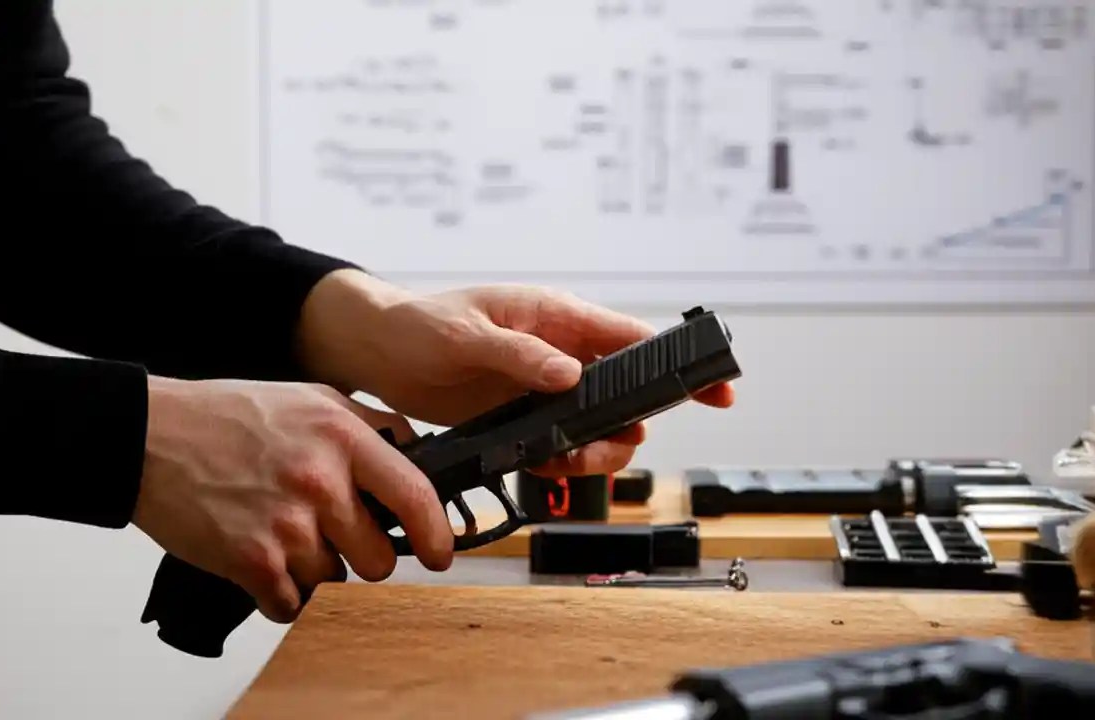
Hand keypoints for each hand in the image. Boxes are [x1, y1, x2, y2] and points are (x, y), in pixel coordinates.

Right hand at [131, 376, 451, 622]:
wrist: (151, 437)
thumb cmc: (229, 416)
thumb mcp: (312, 398)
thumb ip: (370, 426)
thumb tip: (418, 455)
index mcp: (342, 437)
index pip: (415, 495)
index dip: (437, 535)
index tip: (441, 554)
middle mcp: (320, 481)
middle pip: (379, 558)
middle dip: (359, 554)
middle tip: (327, 532)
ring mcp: (287, 524)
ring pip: (333, 582)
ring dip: (312, 569)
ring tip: (278, 529)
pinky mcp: (252, 561)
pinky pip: (291, 605)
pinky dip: (278, 593)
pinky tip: (259, 555)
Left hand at [297, 270, 734, 477]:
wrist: (379, 352)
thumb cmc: (420, 324)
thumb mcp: (465, 332)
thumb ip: (519, 352)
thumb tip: (570, 374)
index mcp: (557, 318)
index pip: (634, 339)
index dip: (678, 365)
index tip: (715, 389)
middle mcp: (561, 357)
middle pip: (628, 395)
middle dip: (631, 426)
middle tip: (607, 444)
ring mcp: (545, 393)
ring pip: (601, 430)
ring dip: (597, 452)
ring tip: (570, 458)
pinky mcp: (523, 423)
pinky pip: (562, 450)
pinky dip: (563, 465)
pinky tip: (546, 465)